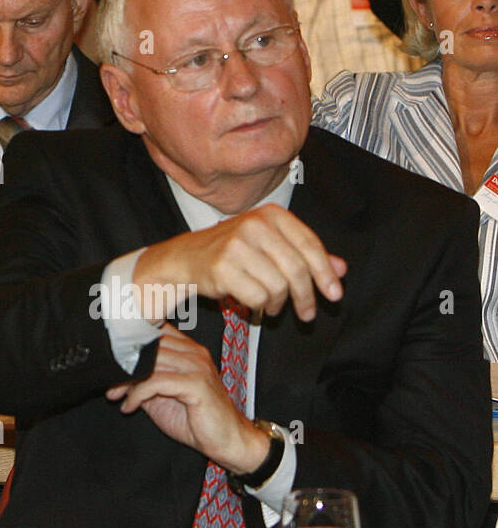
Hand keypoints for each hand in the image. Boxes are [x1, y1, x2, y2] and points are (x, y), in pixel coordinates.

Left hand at [105, 325, 270, 473]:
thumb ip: (144, 379)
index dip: (129, 344)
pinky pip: (156, 382)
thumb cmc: (196, 419)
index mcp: (188, 348)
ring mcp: (196, 366)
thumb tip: (115, 371)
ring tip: (116, 395)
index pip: (153, 332)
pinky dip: (137, 394)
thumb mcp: (162, 396)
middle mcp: (193, 352)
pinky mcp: (196, 384)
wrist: (228, 442)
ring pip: (150, 363)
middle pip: (147, 347)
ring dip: (126, 380)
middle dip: (123, 365)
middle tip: (110, 385)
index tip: (109, 361)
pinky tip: (129, 406)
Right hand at [133, 203, 344, 323]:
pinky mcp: (222, 267)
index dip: (325, 273)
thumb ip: (306, 255)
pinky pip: (258, 296)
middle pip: (297, 268)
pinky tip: (256, 305)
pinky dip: (261, 307)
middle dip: (306, 296)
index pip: (310, 244)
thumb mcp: (271, 246)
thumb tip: (341, 269)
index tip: (334, 294)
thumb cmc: (233, 252)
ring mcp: (236, 245)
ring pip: (278, 286)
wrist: (186, 258)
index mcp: (270, 214)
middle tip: (307, 313)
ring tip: (271, 304)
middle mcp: (254, 224)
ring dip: (279, 303)